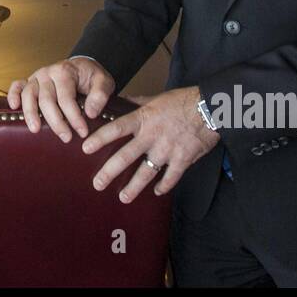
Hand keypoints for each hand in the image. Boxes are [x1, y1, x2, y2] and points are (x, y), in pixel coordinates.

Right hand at [6, 56, 114, 140]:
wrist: (82, 67)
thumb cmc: (91, 77)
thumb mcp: (104, 81)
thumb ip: (100, 95)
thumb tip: (91, 113)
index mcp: (65, 71)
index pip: (66, 98)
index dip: (74, 117)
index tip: (82, 132)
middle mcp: (48, 73)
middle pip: (47, 100)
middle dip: (56, 121)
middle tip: (66, 138)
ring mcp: (37, 77)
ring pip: (29, 95)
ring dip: (31, 113)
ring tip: (36, 130)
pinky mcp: (30, 81)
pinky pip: (17, 86)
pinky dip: (13, 95)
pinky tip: (13, 107)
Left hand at [83, 86, 219, 202]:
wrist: (211, 108)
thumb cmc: (183, 101)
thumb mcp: (157, 98)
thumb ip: (138, 102)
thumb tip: (122, 101)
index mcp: (143, 119)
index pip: (116, 129)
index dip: (100, 139)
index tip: (85, 148)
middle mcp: (152, 136)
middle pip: (126, 156)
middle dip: (109, 172)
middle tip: (97, 184)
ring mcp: (167, 150)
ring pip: (146, 172)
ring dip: (133, 187)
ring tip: (123, 197)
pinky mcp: (182, 160)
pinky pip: (170, 178)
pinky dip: (163, 186)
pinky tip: (157, 192)